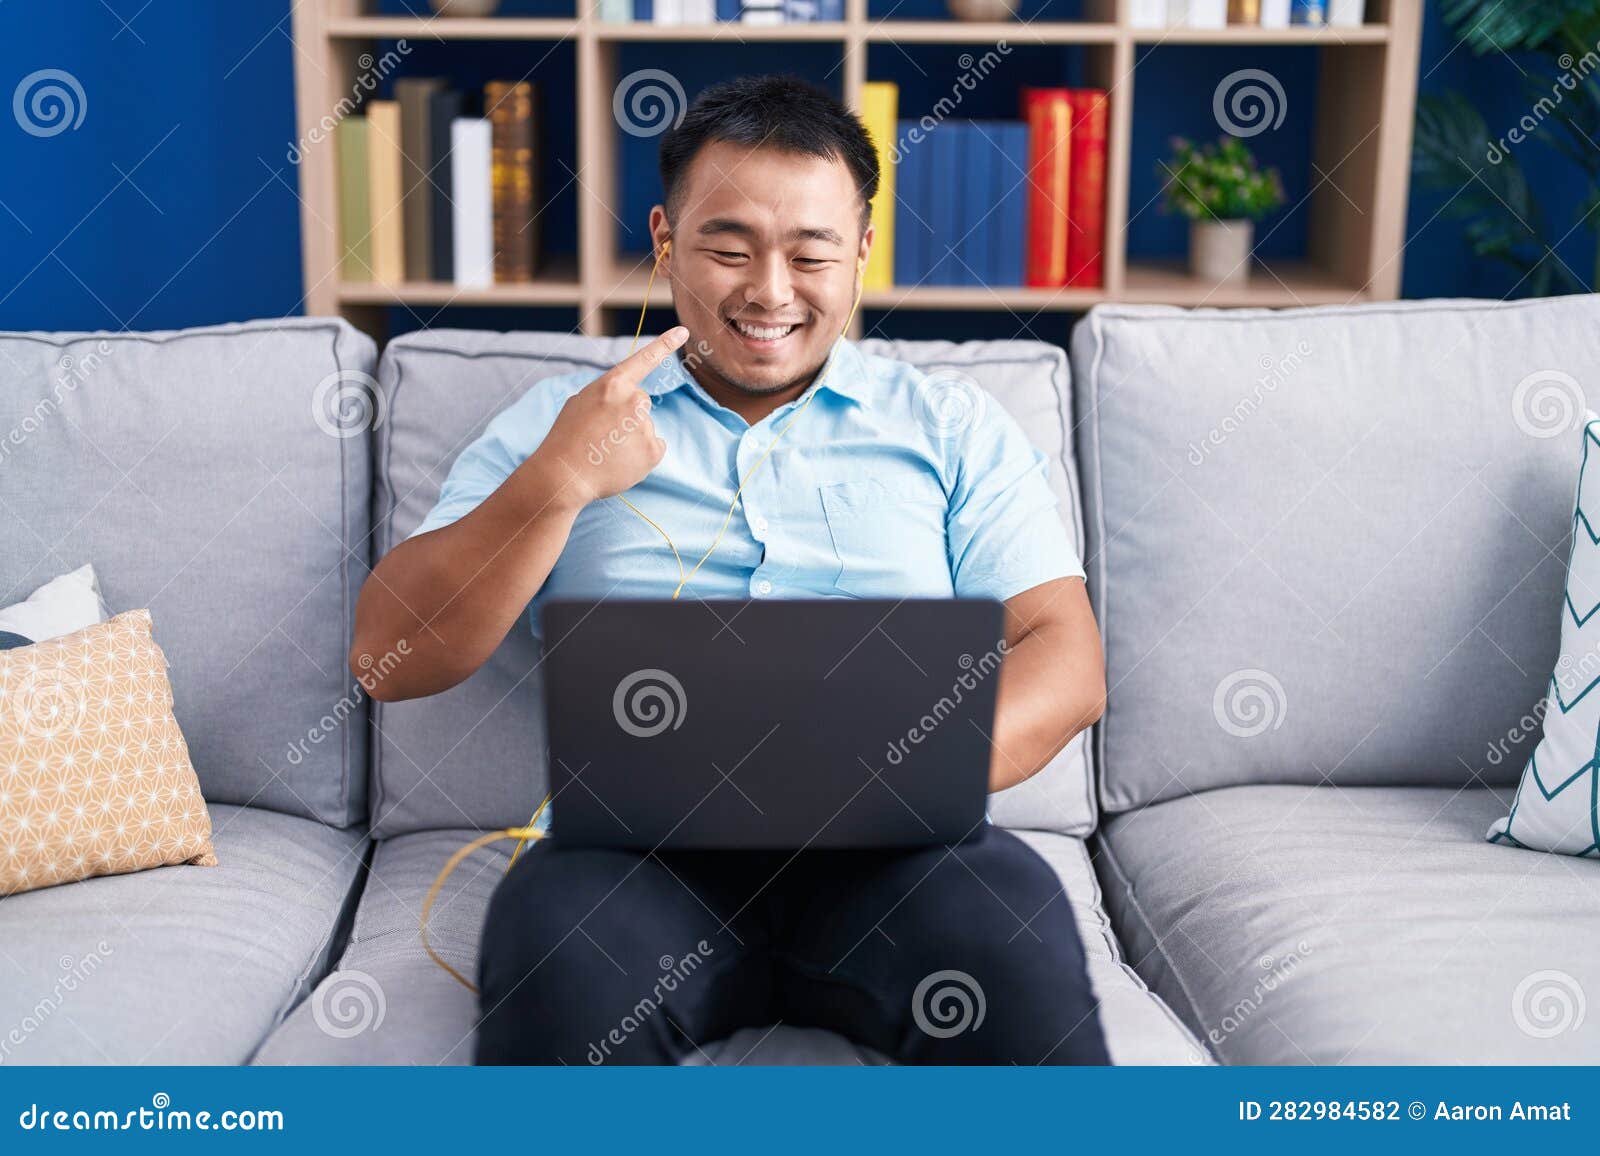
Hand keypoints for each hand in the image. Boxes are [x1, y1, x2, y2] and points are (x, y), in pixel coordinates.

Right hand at [530, 326, 688, 507]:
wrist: (564, 475)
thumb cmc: (567, 438)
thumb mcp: (580, 402)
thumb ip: (606, 393)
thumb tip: (622, 397)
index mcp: (613, 384)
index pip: (644, 360)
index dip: (665, 345)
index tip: (683, 332)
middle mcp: (634, 400)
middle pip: (640, 402)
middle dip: (626, 415)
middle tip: (602, 434)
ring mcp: (646, 426)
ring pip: (644, 427)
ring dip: (631, 437)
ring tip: (606, 450)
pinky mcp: (653, 450)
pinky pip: (654, 447)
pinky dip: (642, 455)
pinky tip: (621, 461)